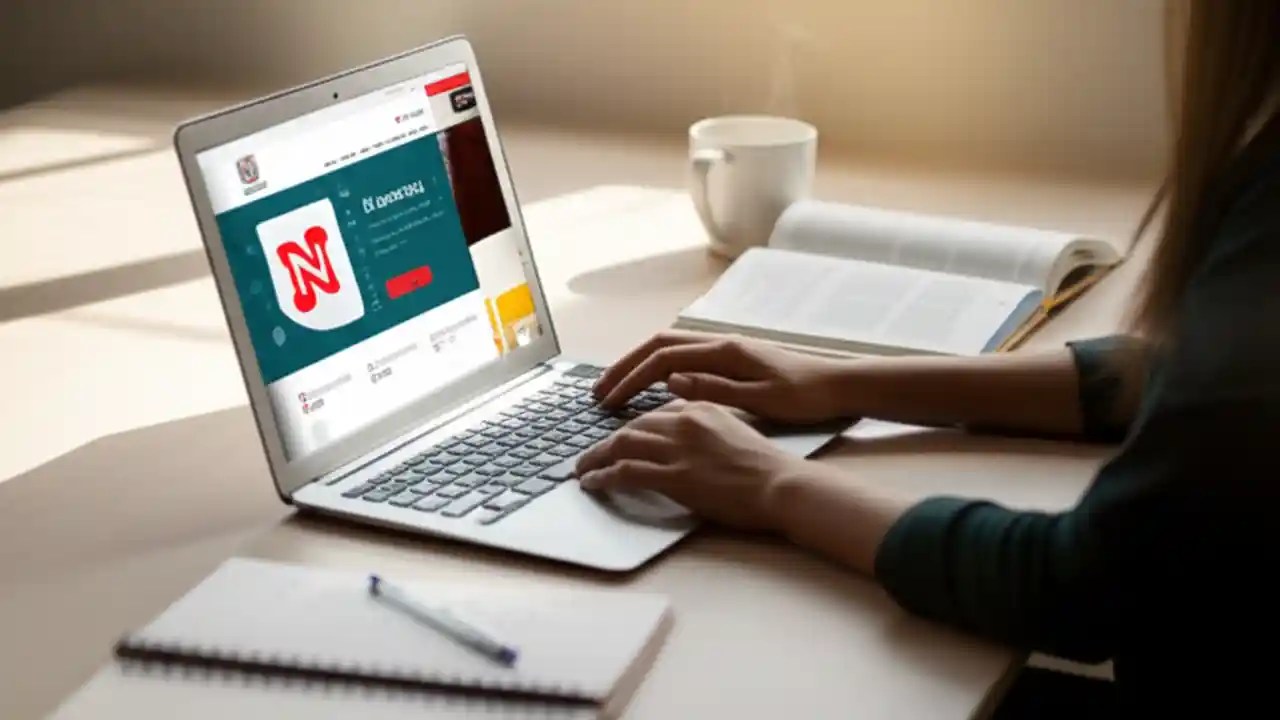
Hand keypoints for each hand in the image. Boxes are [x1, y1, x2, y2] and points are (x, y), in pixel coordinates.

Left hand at [575, 400, 803, 530]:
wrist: (778, 484)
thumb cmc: (763, 466)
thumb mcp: (731, 430)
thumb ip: (703, 424)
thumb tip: (680, 430)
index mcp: (700, 407)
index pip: (654, 412)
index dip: (631, 426)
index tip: (617, 438)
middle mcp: (684, 421)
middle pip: (633, 426)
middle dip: (606, 441)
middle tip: (590, 455)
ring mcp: (678, 448)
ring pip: (622, 444)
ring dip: (595, 457)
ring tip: (582, 470)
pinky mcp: (674, 476)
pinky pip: (626, 472)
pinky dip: (603, 476)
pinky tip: (592, 483)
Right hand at [593, 330, 854, 423]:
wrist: (839, 385)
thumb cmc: (805, 397)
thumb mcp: (761, 399)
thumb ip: (714, 389)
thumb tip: (670, 382)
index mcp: (724, 351)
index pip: (662, 360)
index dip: (631, 378)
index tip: (609, 401)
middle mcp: (720, 342)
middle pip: (658, 345)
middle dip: (625, 367)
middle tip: (600, 392)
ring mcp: (726, 347)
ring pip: (669, 347)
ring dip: (639, 364)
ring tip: (618, 388)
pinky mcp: (732, 356)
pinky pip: (683, 355)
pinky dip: (659, 366)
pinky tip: (653, 386)